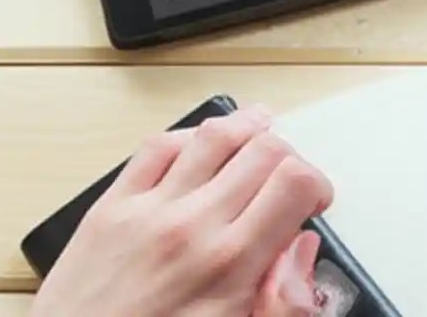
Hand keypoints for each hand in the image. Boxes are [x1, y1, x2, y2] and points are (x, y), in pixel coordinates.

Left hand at [28, 107, 332, 316]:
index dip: (316, 184)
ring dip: (245, 128)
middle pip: (263, 149)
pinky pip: (155, 147)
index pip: (294, 181)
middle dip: (289, 157)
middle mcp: (191, 226)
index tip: (312, 201)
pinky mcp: (110, 207)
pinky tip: (199, 144)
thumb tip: (302, 252)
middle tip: (287, 179)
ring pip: (213, 135)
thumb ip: (284, 302)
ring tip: (258, 132)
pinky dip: (186, 136)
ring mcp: (147, 210)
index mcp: (230, 264)